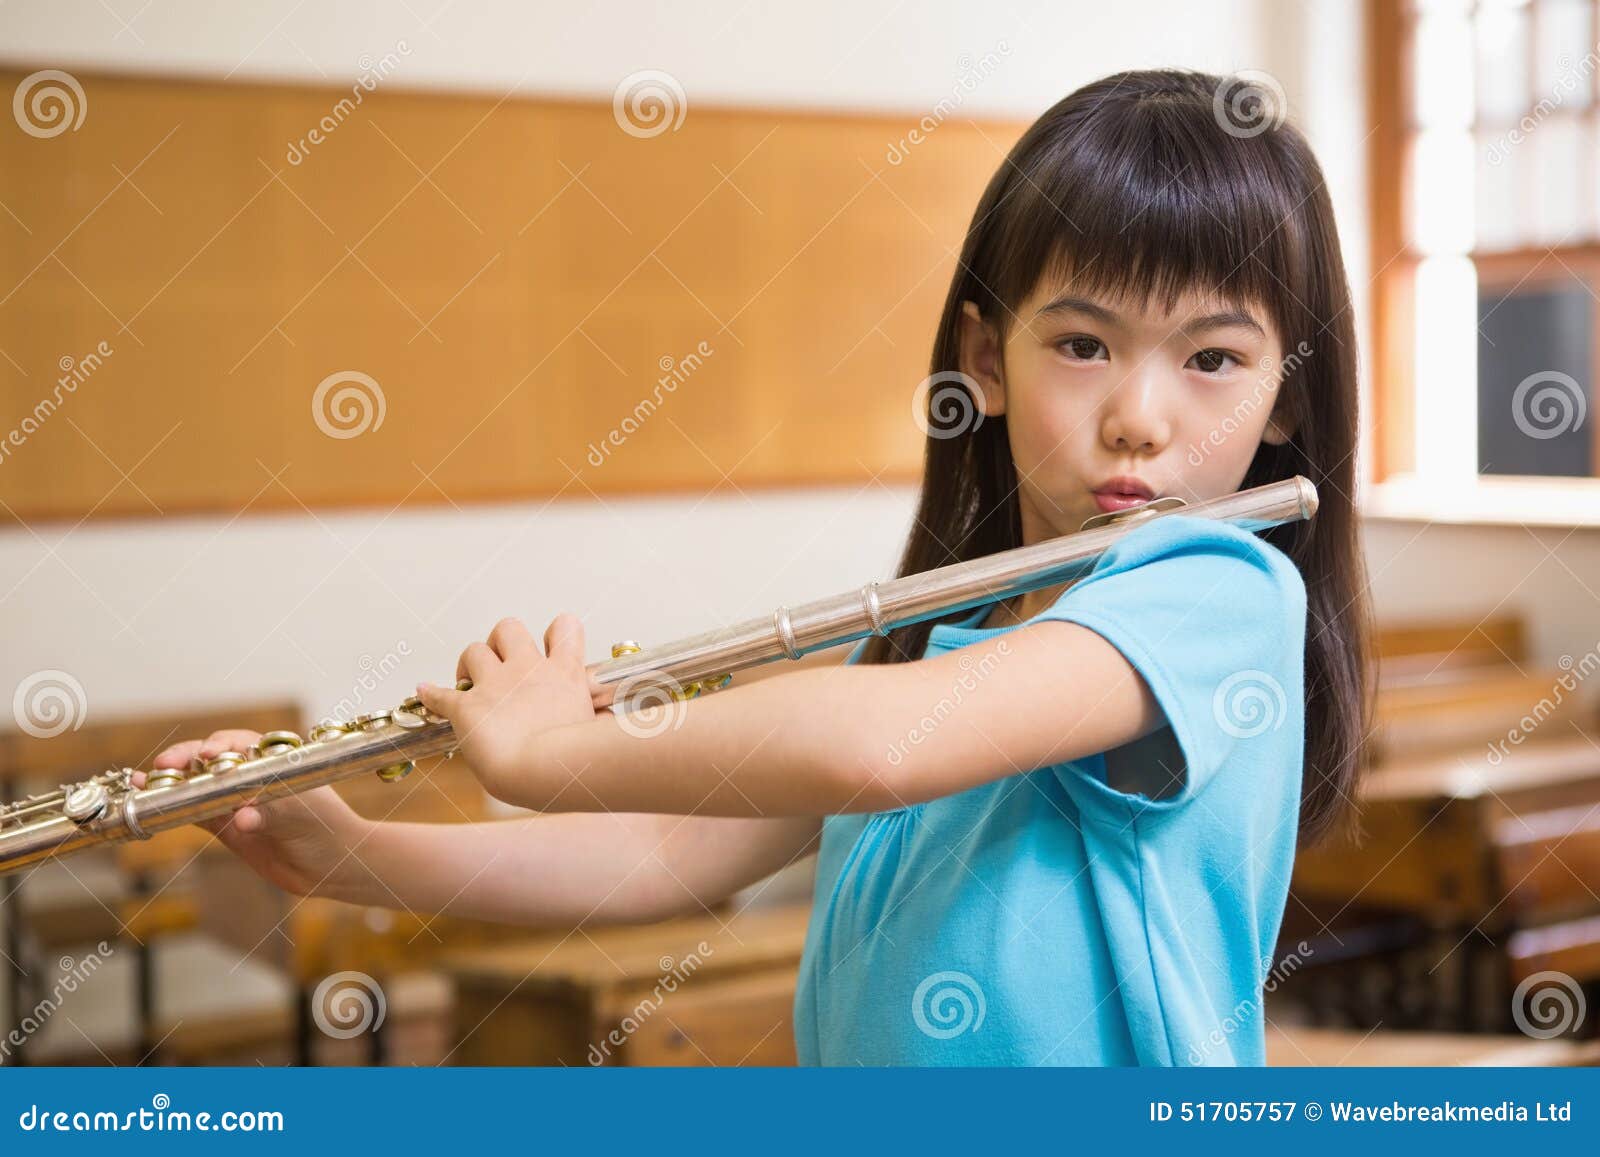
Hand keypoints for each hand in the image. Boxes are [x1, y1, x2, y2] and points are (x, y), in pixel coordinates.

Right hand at [145, 729, 372, 897]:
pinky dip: (173, 807)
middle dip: (185, 759)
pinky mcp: (227, 825)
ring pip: (197, 784)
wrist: (335, 865)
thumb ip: (271, 813)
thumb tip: (243, 818)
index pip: (240, 744)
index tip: (207, 755)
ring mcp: (236, 800)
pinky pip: (195, 812)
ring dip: (170, 781)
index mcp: (273, 760)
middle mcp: (251, 776)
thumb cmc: (327, 829)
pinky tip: (150, 803)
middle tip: (164, 767)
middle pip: (210, 760)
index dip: (220, 746)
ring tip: (143, 782)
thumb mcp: (302, 816)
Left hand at [415, 614, 600, 805]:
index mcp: (565, 674)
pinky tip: (426, 694)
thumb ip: (603, 721)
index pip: (565, 628)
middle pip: (509, 627)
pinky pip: (441, 694)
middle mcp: (529, 670)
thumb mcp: (603, 731)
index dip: (556, 634)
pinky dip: (432, 694)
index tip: (550, 646)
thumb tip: (613, 724)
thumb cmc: (576, 757)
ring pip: (473, 650)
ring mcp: (495, 684)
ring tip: (470, 684)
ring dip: (469, 665)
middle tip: (500, 666)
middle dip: (501, 641)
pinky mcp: (467, 706)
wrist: (545, 767)